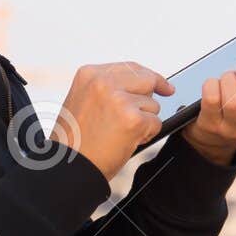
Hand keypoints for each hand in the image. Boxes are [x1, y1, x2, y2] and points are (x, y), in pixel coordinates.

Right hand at [51, 62, 173, 179]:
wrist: (68, 168)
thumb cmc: (74, 141)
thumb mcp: (82, 101)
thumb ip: (106, 88)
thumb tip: (138, 83)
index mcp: (90, 74)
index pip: (129, 67)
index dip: (148, 76)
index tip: (161, 83)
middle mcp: (104, 83)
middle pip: (146, 79)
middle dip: (156, 90)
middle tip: (167, 92)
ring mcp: (119, 100)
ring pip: (152, 104)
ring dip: (144, 120)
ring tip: (121, 133)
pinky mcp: (133, 120)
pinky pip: (156, 123)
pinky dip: (147, 135)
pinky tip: (127, 142)